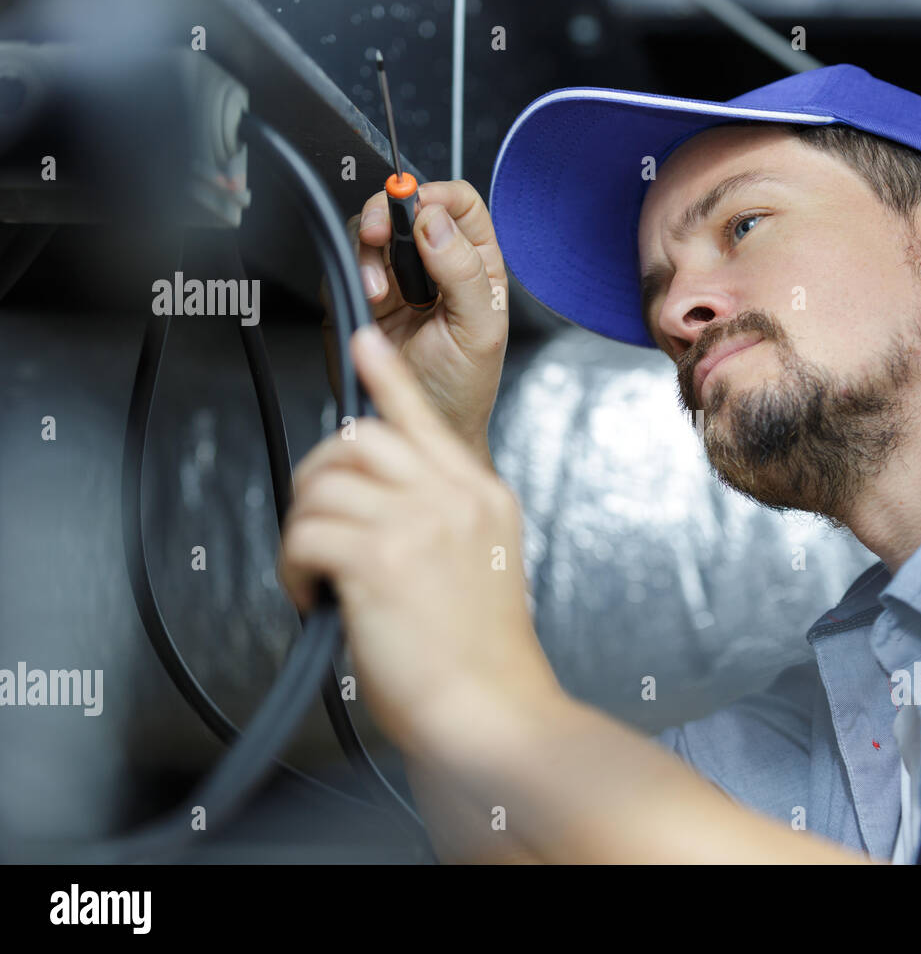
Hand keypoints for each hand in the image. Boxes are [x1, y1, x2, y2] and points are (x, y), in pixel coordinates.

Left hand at [279, 324, 556, 750]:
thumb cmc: (480, 659)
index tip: (363, 344)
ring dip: (301, 530)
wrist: (492, 712)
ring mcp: (419, 523)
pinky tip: (316, 598)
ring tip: (316, 577)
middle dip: (317, 476)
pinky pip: (305, 533)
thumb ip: (439, 522)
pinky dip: (293, 568)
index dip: (386, 377)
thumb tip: (373, 501)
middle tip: (315, 523)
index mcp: (481, 497)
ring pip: (323, 485)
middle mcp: (453, 498)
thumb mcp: (479, 568)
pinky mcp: (379, 558)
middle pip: (358, 439)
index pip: (425, 419)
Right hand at [322, 180, 508, 466]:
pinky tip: (370, 301)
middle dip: (389, 213)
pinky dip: (351, 274)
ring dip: (368, 250)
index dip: (437, 196)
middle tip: (382, 234)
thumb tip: (436, 222)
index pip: (458, 203)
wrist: (421, 426)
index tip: (420, 210)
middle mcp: (433, 264)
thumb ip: (464, 273)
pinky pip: (344, 264)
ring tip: (380, 290)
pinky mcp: (361, 295)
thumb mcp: (480, 331)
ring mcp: (395, 278)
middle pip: (405, 207)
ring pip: (370, 231)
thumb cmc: (462, 388)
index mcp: (474, 264)